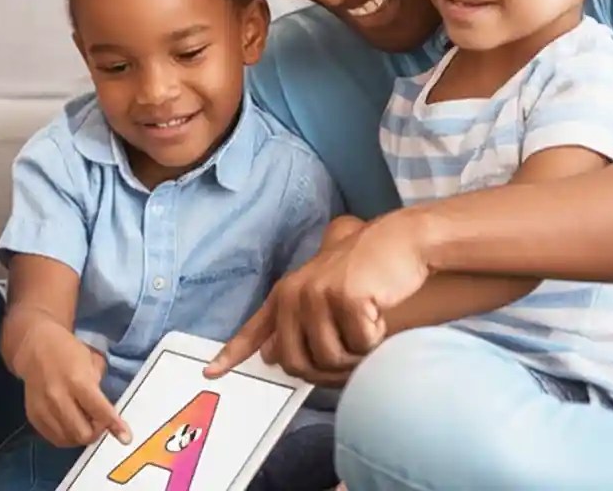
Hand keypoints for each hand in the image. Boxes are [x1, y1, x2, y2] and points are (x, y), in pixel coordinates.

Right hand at [11, 319, 130, 447]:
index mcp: (77, 381)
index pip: (99, 410)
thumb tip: (107, 412)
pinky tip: (71, 424)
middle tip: (100, 421)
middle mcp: (58, 398)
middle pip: (83, 433)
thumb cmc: (68, 351)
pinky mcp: (33, 416)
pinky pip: (54, 438)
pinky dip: (67, 436)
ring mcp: (43, 409)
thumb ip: (100, 387)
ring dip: (81, 435)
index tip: (126, 438)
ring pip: (69, 440)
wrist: (35, 347)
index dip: (114, 426)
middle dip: (96, 431)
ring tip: (84, 421)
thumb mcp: (92, 361)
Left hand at [206, 213, 431, 382]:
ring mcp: (319, 294)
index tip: (210, 372)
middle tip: (352, 356)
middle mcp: (295, 293)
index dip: (232, 353)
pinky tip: (380, 315)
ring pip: (331, 359)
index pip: (254, 329)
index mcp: (286, 293)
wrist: (402, 240)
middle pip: (297, 363)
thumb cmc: (367, 270)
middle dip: (328, 372)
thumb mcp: (324, 291)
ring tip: (368, 329)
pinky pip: (360, 347)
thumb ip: (296, 322)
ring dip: (356, 356)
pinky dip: (375, 340)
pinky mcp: (347, 298)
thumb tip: (272, 355)